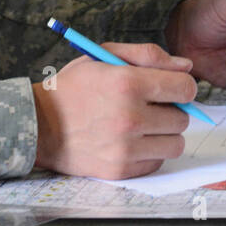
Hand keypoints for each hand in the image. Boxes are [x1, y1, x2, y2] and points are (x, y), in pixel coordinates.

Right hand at [31, 43, 195, 179]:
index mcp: (127, 83)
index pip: (185, 88)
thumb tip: (185, 67)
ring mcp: (126, 147)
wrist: (39, 125)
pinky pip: (157, 162)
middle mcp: (130, 117)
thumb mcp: (103, 56)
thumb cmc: (73, 87)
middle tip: (149, 107)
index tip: (172, 88)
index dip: (181, 86)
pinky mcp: (121, 169)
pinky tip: (131, 141)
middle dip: (171, 110)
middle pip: (182, 118)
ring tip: (142, 126)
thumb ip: (148, 55)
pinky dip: (150, 153)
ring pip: (175, 144)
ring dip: (164, 134)